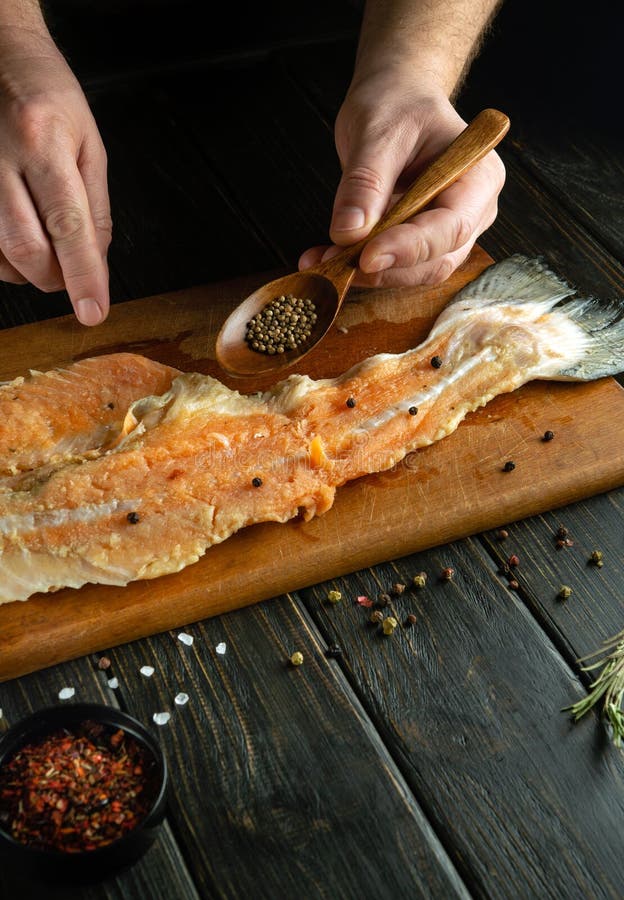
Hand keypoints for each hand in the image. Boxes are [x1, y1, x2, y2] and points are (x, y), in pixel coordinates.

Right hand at [0, 29, 110, 323]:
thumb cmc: (46, 94)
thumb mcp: (89, 144)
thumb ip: (96, 209)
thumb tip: (97, 264)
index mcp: (43, 142)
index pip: (68, 226)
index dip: (83, 276)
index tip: (94, 311)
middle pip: (27, 249)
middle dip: (55, 277)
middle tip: (71, 274)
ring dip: (29, 270)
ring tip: (45, 244)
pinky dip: (3, 259)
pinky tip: (18, 238)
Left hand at [299, 77, 504, 287]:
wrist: (396, 99)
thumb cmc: (398, 103)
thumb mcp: (376, 133)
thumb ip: (365, 184)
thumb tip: (348, 233)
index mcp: (478, 177)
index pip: (451, 227)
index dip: (409, 247)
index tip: (366, 256)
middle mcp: (473, 212)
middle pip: (435, 260)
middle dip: (384, 267)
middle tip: (333, 261)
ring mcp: (448, 232)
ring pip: (413, 272)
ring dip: (367, 273)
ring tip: (323, 259)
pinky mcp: (420, 243)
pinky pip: (395, 266)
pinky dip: (359, 267)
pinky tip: (326, 256)